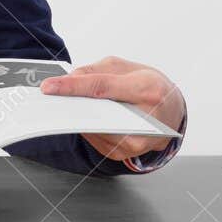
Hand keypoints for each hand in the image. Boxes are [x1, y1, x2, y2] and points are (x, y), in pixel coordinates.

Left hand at [38, 56, 184, 161]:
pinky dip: (85, 128)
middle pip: (96, 114)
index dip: (72, 87)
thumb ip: (97, 71)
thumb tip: (71, 79)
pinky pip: (95, 140)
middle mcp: (145, 120)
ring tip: (67, 105)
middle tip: (49, 97)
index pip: (102, 88)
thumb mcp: (127, 68)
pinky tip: (83, 117)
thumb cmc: (150, 87)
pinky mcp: (126, 153)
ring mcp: (136, 141)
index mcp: (147, 90)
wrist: (172, 112)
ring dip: (76, 117)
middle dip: (70, 105)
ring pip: (93, 129)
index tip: (49, 87)